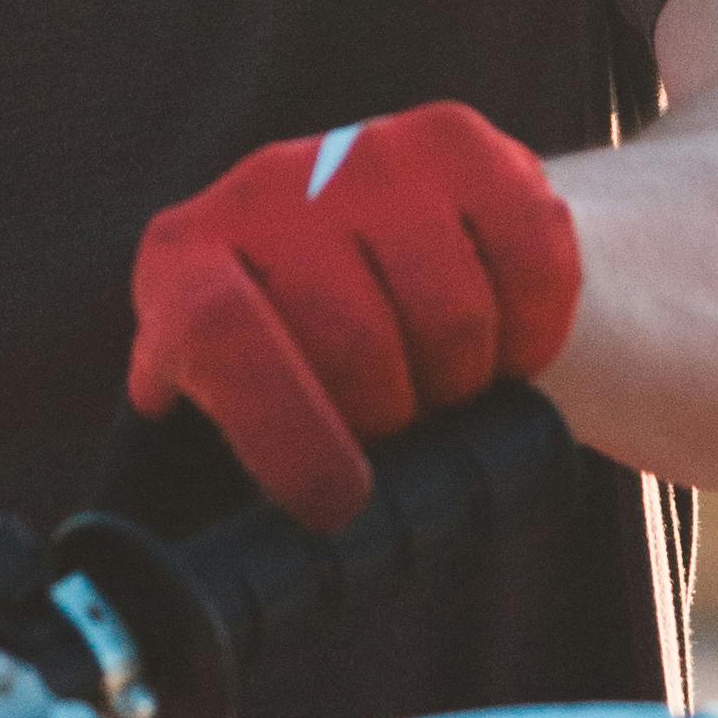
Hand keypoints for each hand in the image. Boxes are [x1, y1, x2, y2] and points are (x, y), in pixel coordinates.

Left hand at [127, 105, 584, 530]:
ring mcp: (358, 151)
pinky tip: (503, 331)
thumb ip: (217, 477)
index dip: (288, 435)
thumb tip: (202, 580)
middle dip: (393, 415)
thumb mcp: (237, 420)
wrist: (394, 258)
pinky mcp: (454, 138)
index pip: (218, 335)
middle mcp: (260, 188)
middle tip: (397, 423)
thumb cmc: (305, 376)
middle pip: (351, 337)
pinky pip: (531, 252)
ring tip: (439, 374)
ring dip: (465, 375)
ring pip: (450, 309)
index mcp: (182, 267)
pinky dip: (535, 326)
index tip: (341, 506)